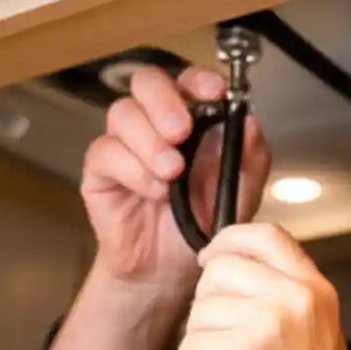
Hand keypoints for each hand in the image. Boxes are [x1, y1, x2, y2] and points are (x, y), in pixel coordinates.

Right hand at [82, 65, 271, 289]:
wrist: (171, 270)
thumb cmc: (204, 224)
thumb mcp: (240, 194)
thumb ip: (249, 158)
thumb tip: (249, 119)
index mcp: (193, 118)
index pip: (189, 80)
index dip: (199, 79)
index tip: (215, 92)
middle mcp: (155, 123)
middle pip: (146, 81)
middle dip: (164, 101)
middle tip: (181, 132)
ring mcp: (125, 143)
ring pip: (123, 113)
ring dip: (149, 141)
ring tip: (171, 173)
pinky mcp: (101, 170)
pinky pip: (106, 152)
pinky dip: (133, 169)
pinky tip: (154, 192)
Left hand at [176, 223, 350, 349]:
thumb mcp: (314, 339)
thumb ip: (283, 298)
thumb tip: (226, 266)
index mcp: (317, 292)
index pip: (264, 234)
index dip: (227, 242)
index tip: (210, 262)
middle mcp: (297, 298)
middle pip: (218, 271)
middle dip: (209, 313)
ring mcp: (268, 323)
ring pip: (197, 313)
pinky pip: (187, 349)